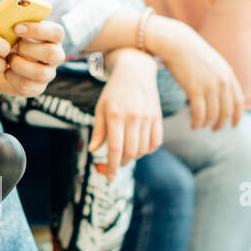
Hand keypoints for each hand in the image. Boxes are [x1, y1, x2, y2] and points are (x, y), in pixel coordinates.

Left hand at [0, 20, 64, 96]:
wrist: (2, 63)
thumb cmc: (11, 40)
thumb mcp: (14, 30)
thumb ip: (16, 24)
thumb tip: (8, 19)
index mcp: (53, 38)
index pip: (57, 33)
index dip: (37, 30)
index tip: (16, 28)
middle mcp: (56, 56)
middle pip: (52, 54)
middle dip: (28, 49)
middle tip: (13, 46)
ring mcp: (49, 73)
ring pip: (40, 73)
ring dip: (19, 64)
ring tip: (9, 58)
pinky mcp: (38, 88)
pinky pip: (27, 85)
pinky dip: (12, 77)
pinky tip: (6, 70)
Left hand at [89, 48, 161, 180]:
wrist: (136, 71)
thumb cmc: (114, 91)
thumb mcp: (101, 107)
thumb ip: (99, 130)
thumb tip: (93, 150)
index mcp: (115, 115)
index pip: (115, 148)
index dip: (112, 167)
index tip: (110, 178)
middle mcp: (133, 117)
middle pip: (130, 152)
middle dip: (122, 163)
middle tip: (116, 162)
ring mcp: (147, 117)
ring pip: (143, 149)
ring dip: (134, 157)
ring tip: (126, 152)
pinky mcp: (158, 117)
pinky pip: (155, 142)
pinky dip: (147, 150)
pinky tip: (140, 146)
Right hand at [147, 18, 243, 130]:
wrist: (176, 43)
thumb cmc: (190, 52)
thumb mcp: (212, 62)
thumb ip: (219, 75)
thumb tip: (220, 90)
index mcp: (228, 74)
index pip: (239, 101)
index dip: (237, 116)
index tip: (234, 125)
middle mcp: (222, 81)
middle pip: (227, 111)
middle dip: (221, 123)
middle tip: (215, 130)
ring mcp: (209, 86)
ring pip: (213, 114)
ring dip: (207, 124)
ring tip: (199, 127)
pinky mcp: (195, 89)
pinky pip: (200, 113)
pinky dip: (198, 122)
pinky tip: (193, 125)